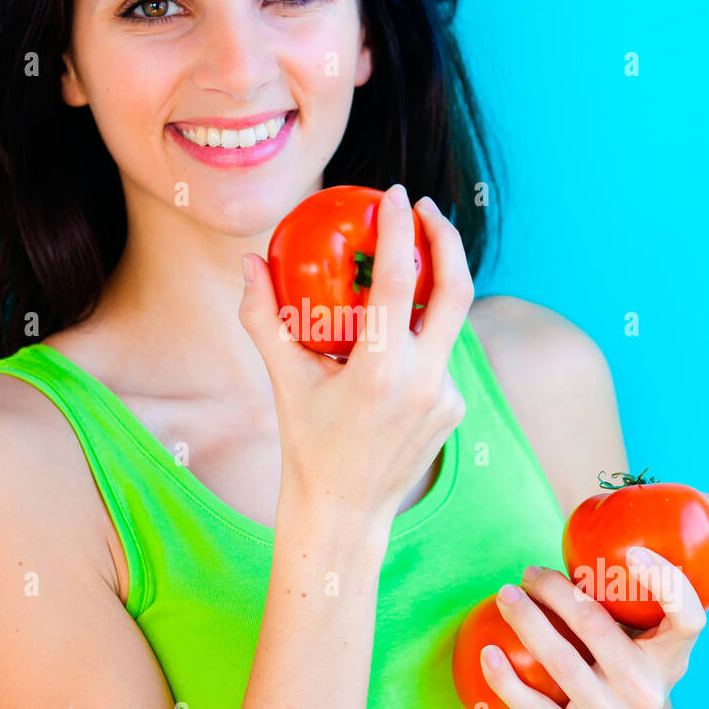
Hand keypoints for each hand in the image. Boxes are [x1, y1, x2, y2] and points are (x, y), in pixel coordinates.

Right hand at [238, 186, 473, 526]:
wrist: (345, 513)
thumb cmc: (307, 445)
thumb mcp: (283, 382)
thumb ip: (264, 319)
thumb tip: (250, 261)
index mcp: (382, 372)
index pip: (402, 282)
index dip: (402, 230)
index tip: (397, 194)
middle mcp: (425, 382)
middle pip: (459, 290)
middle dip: (447, 239)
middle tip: (424, 208)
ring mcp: (447, 397)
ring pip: (447, 325)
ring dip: (428, 292)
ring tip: (399, 269)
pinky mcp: (455, 409)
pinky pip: (441, 357)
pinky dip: (419, 338)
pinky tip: (391, 342)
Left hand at [480, 547, 706, 708]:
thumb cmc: (622, 685)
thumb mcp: (641, 654)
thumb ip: (624, 614)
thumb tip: (574, 550)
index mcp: (669, 661)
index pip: (688, 620)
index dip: (669, 584)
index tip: (633, 554)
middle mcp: (647, 692)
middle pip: (598, 627)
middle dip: (556, 590)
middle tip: (528, 573)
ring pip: (560, 661)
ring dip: (526, 620)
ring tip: (505, 595)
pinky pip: (533, 707)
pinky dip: (505, 677)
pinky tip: (487, 652)